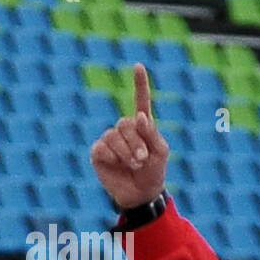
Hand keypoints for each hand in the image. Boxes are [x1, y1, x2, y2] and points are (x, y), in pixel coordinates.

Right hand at [90, 64, 169, 209]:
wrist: (141, 194)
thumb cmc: (154, 172)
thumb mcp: (161, 153)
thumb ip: (152, 134)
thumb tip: (138, 116)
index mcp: (142, 127)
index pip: (141, 101)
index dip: (140, 84)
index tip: (139, 66)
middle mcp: (124, 129)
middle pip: (126, 123)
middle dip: (136, 142)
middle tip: (143, 158)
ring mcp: (110, 139)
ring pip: (114, 136)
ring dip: (127, 152)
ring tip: (134, 164)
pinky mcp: (98, 151)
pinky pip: (103, 147)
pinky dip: (113, 157)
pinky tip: (116, 164)